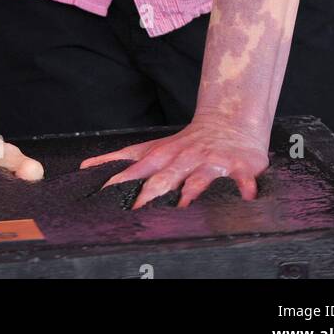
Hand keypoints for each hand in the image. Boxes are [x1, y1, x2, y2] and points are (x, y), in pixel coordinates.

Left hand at [80, 114, 269, 209]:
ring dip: (191, 192)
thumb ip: (125, 159)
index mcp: (163, 155)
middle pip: (164, 177)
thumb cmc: (187, 142)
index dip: (120, 179)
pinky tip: (246, 200)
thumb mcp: (153, 147)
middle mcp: (184, 158)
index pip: (136, 166)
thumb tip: (87, 166)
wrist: (228, 122)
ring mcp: (210, 162)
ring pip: (198, 179)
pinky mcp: (237, 167)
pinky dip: (244, 189)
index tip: (104, 194)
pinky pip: (242, 180)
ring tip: (185, 207)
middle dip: (151, 194)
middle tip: (139, 211)